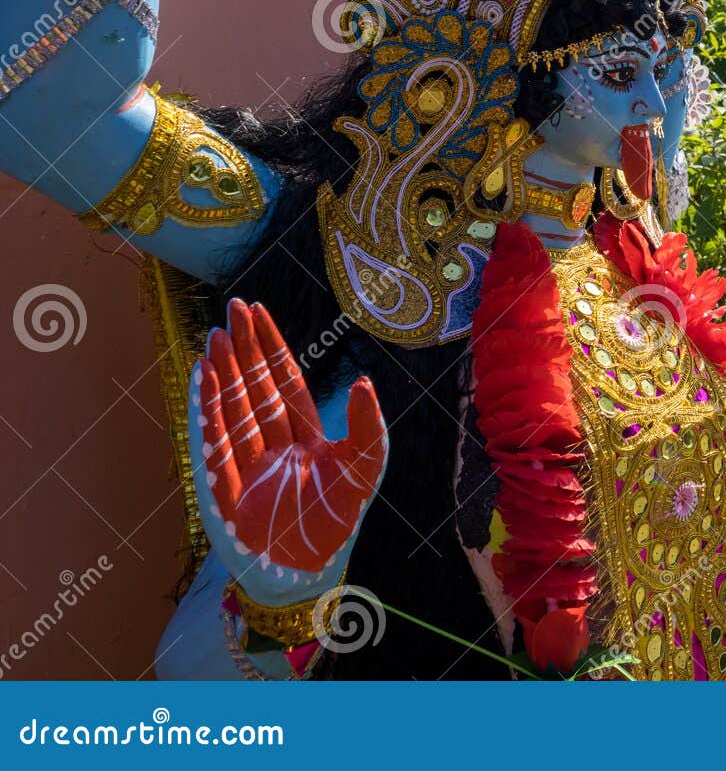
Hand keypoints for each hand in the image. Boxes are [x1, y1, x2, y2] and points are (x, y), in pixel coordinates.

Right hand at [189, 299, 386, 604]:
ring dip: (222, 375)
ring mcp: (246, 462)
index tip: (257, 312)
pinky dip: (207, 414)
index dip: (271, 347)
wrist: (310, 571)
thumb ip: (367, 426)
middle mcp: (272, 442)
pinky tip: (202, 383)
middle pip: (255, 387)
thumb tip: (364, 381)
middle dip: (243, 350)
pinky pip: (214, 443)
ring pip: (232, 409)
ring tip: (213, 339)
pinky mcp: (226, 487)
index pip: (285, 381)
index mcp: (304, 435)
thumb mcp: (363, 468)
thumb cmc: (336, 519)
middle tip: (231, 310)